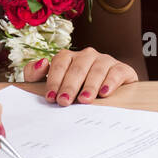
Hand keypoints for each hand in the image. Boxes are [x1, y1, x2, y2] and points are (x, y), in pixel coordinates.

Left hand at [20, 47, 138, 105]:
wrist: (108, 94)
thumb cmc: (74, 90)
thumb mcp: (52, 84)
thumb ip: (36, 74)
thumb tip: (41, 63)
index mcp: (69, 57)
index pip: (60, 63)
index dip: (54, 80)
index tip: (50, 97)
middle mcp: (87, 56)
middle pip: (77, 68)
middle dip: (69, 85)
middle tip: (64, 101)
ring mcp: (105, 61)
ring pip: (96, 69)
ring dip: (90, 85)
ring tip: (84, 99)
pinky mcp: (121, 69)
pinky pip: (116, 72)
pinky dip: (110, 82)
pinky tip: (105, 93)